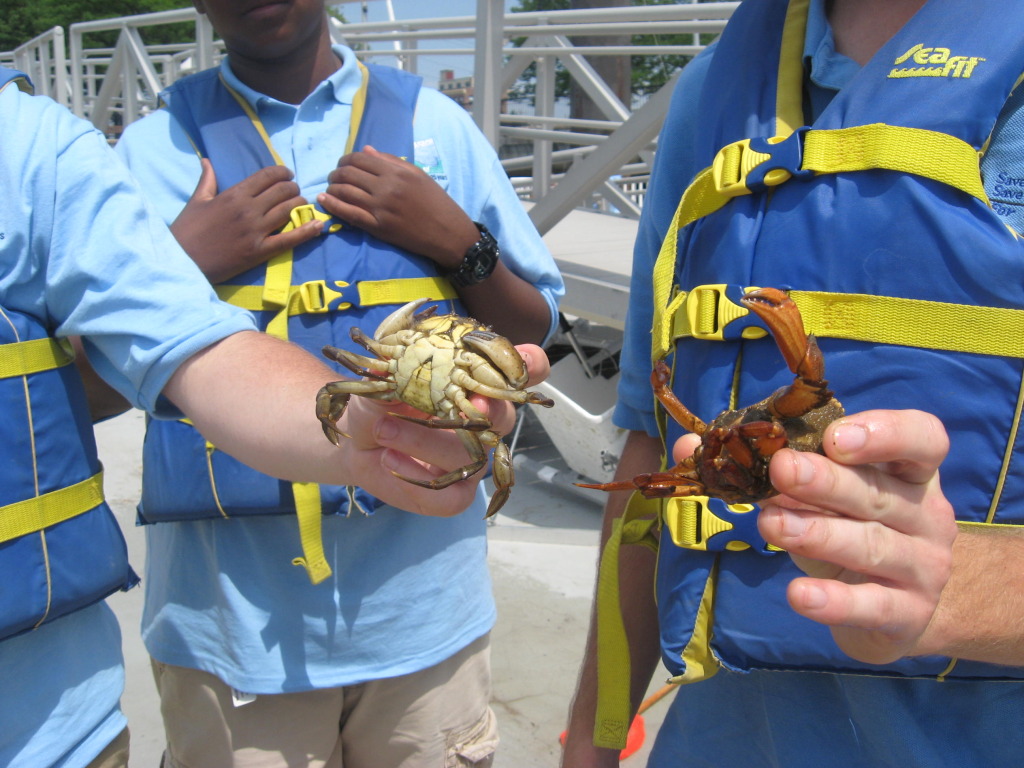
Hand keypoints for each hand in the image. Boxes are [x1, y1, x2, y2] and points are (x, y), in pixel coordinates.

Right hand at [171, 158, 323, 281]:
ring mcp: (256, 231)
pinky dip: (307, 231)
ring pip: (289, 210)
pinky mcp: (260, 251)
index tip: (287, 175)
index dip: (282, 172)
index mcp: (234, 194)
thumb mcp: (197, 200)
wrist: (182, 260)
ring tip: (301, 204)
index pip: (267, 176)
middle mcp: (248, 209)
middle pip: (283, 191)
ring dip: (300, 204)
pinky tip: (318, 225)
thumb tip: (207, 161)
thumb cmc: (187, 230)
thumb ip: (207, 180)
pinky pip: (289, 239)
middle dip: (293, 188)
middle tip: (294, 191)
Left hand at [317, 145, 478, 268]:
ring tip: (330, 188)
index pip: (360, 158)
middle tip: (334, 177)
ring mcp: (381, 208)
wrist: (448, 233)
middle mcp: (387, 187)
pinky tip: (324, 200)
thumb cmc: (437, 203)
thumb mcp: (418, 175)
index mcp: (397, 171)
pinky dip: (333, 205)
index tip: (343, 165)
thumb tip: (366, 150)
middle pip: (348, 173)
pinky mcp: (378, 227)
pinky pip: (348, 213)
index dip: (346, 159)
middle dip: (336, 173)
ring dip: (332, 188)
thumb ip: (392, 161)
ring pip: (345, 192)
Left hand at [334, 344, 549, 516]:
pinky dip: (415, 480)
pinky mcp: (455, 495)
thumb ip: (395, 371)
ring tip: (383, 428)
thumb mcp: (381, 378)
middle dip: (485, 408)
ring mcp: (473, 461)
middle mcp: (483, 423)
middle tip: (458, 401)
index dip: (530, 366)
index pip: (521, 372)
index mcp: (474, 385)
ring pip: (471, 457)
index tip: (525, 359)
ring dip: (424, 441)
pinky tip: (388, 459)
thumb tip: (396, 365)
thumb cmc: (379, 401)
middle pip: (504, 417)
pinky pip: (451, 497)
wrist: (356, 441)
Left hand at [749, 409, 956, 663]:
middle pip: (878, 493)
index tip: (835, 436)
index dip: (885, 433)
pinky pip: (869, 606)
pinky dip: (833, 602)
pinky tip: (796, 595)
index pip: (921, 439)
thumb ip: (764, 467)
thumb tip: (688, 446)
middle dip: (827, 481)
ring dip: (817, 533)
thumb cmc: (850, 529)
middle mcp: (923, 514)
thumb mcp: (816, 494)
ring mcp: (920, 567)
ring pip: (870, 546)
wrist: (901, 609)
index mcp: (907, 471)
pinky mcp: (905, 614)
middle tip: (783, 469)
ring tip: (770, 524)